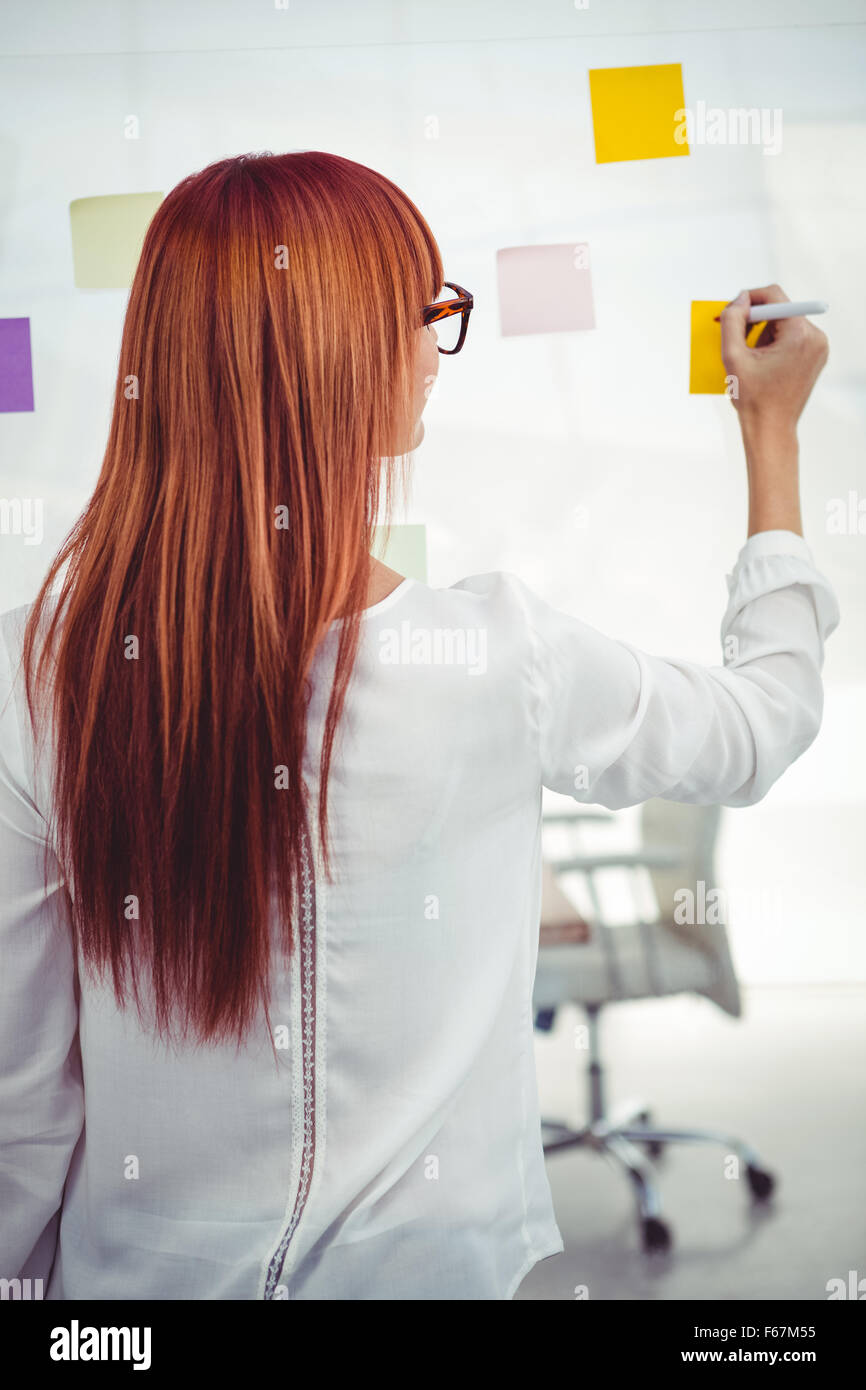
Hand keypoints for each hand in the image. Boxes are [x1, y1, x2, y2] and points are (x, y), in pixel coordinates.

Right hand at [719, 284, 828, 431]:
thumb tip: (739, 300)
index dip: (748, 300)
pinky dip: (774, 343)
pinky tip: (763, 363)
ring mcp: (818, 347)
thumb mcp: (733, 356)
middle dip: (755, 322)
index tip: (732, 313)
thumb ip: (732, 321)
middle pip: (779, 310)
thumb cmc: (754, 399)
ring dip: (764, 334)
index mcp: (799, 335)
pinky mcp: (815, 356)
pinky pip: (791, 337)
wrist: (770, 429)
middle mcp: (815, 337)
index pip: (774, 296)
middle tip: (738, 341)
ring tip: (752, 360)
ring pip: (784, 323)